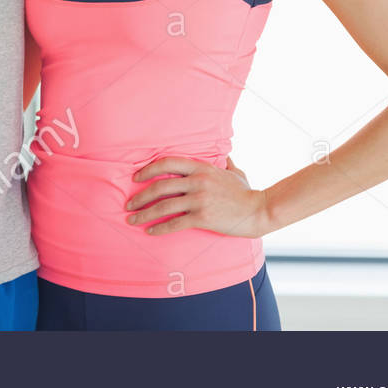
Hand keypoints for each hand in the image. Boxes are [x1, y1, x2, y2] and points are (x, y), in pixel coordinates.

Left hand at [124, 156, 270, 238]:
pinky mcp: (202, 217)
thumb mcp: (234, 171)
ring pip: (163, 206)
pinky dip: (159, 228)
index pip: (167, 162)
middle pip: (160, 186)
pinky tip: (150, 231)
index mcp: (201, 168)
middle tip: (128, 204)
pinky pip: (175, 223)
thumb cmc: (246, 192)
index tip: (136, 178)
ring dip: (144, 213)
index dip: (148, 169)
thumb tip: (225, 156)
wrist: (259, 210)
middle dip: (140, 196)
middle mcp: (197, 181)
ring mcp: (199, 199)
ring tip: (132, 219)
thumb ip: (224, 163)